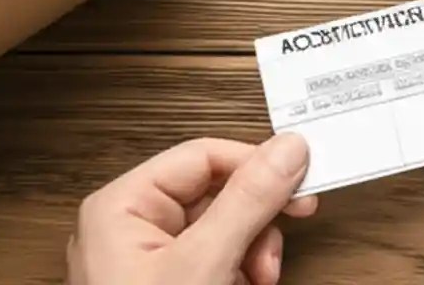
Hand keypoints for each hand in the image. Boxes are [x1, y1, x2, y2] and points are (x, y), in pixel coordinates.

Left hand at [67, 134, 317, 284]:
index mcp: (122, 207)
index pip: (202, 157)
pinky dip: (239, 275)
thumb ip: (248, 202)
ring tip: (259, 280)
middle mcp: (130, 228)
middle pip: (215, 193)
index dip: (255, 163)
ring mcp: (146, 263)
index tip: (301, 178)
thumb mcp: (205, 265)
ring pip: (221, 229)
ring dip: (252, 253)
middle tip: (289, 230)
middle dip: (255, 222)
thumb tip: (285, 151)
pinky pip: (214, 261)